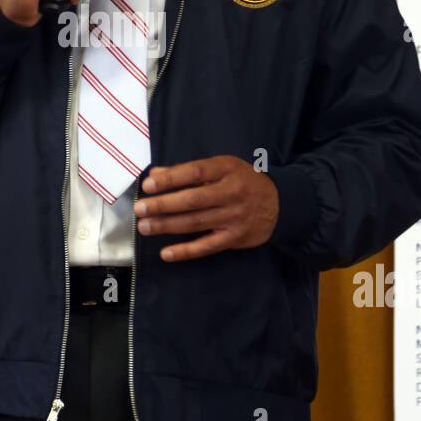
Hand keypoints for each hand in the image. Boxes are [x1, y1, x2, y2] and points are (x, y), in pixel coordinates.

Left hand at [133, 155, 279, 261]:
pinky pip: (207, 246)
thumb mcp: (221, 167)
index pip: (195, 172)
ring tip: (145, 226)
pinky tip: (166, 253)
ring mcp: (234, 217)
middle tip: (140, 208)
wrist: (280, 204)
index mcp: (227, 170)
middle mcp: (232, 193)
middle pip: (193, 200)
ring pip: (195, 223)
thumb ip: (188, 171)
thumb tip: (156, 174)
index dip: (170, 179)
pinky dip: (185, 251)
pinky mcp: (234, 238)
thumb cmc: (243, 181)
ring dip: (167, 226)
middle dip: (163, 205)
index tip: (148, 185)